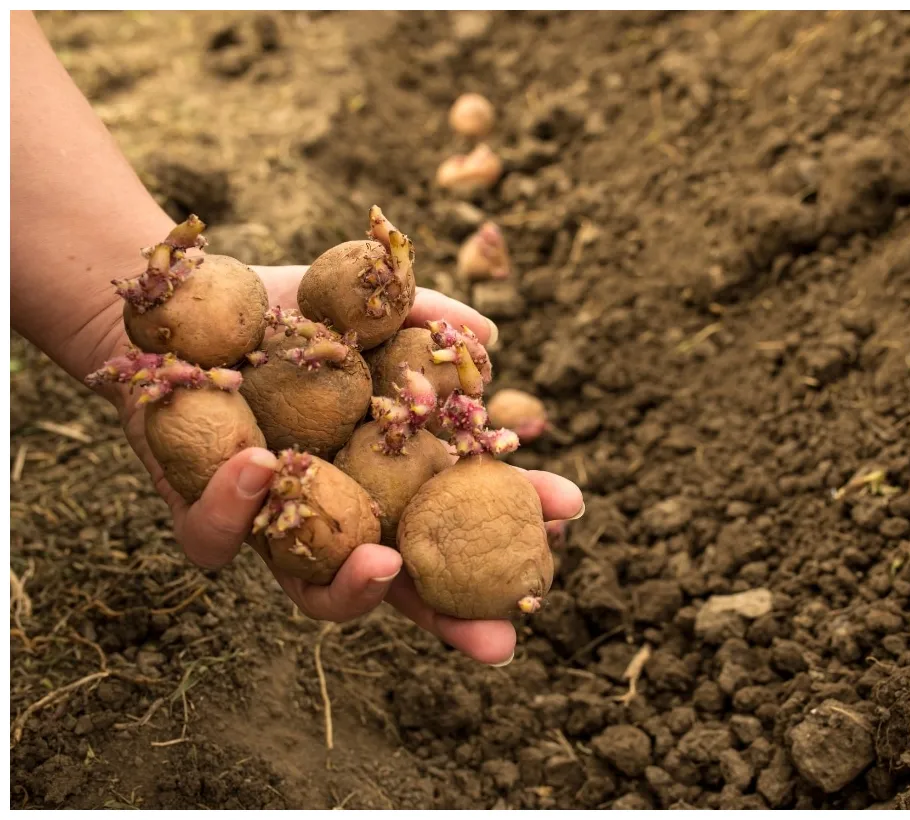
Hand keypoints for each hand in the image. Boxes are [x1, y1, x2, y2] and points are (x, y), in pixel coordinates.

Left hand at [102, 265, 583, 665]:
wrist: (185, 315)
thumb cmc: (287, 318)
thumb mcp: (364, 307)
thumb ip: (425, 318)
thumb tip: (488, 340)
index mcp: (390, 476)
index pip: (464, 511)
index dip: (516, 516)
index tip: (567, 509)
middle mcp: (343, 516)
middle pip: (407, 590)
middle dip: (454, 623)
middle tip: (499, 641)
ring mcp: (277, 530)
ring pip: (318, 597)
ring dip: (354, 589)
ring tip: (383, 561)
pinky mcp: (205, 519)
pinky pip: (218, 539)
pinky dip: (238, 506)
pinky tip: (262, 463)